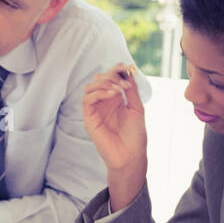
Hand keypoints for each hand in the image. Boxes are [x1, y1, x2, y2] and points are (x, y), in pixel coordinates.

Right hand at [82, 63, 147, 210]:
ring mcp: (95, 110)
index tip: (127, 67)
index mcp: (115, 99)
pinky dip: (99, 93)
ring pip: (91, 86)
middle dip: (112, 76)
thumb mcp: (136, 108)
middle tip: (125, 84)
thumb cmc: (135, 135)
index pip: (110, 78)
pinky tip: (112, 95)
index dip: (116, 69)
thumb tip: (128, 70)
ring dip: (105, 83)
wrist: (130, 155)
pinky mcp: (89, 118)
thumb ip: (132, 89)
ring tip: (119, 90)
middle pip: (100, 79)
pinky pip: (87, 99)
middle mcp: (103, 103)